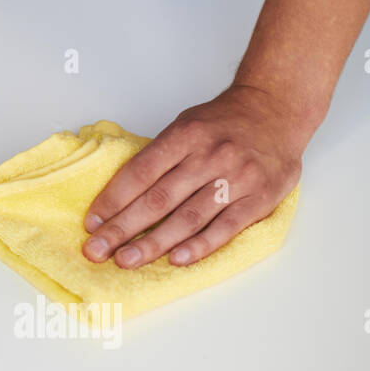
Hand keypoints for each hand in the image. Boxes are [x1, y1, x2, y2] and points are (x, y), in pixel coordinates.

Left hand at [81, 85, 306, 267]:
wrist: (277, 110)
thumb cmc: (223, 122)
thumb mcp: (186, 125)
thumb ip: (160, 156)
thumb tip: (120, 195)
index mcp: (185, 136)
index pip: (140, 173)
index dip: (112, 200)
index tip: (92, 223)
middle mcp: (209, 156)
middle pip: (159, 199)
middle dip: (123, 228)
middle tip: (97, 250)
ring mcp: (236, 178)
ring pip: (188, 218)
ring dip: (154, 243)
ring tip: (127, 260)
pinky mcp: (259, 198)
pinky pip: (226, 228)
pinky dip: (200, 246)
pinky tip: (176, 259)